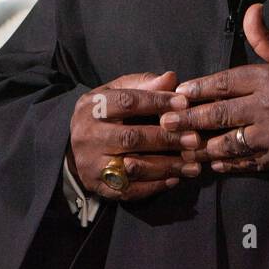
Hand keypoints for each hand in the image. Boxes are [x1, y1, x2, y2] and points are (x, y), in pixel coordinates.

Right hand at [68, 71, 202, 200]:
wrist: (73, 149)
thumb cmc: (104, 115)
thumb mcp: (115, 92)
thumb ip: (143, 84)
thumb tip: (172, 77)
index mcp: (92, 107)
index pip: (126, 102)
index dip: (157, 102)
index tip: (185, 103)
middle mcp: (88, 135)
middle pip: (131, 137)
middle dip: (166, 139)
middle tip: (194, 139)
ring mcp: (91, 163)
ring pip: (132, 167)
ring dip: (166, 166)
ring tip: (193, 164)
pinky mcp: (98, 186)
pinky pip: (130, 190)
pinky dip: (155, 186)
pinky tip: (175, 179)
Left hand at [161, 4, 268, 173]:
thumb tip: (252, 10)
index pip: (223, 82)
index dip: (196, 89)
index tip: (178, 93)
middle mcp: (268, 107)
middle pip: (217, 114)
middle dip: (188, 119)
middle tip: (166, 122)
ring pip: (227, 143)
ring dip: (203, 146)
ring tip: (184, 147)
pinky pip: (246, 163)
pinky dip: (228, 165)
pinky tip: (214, 165)